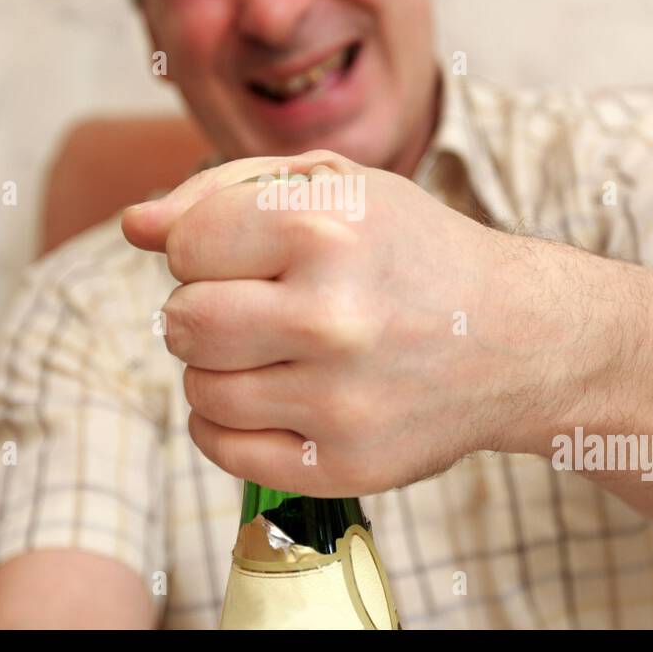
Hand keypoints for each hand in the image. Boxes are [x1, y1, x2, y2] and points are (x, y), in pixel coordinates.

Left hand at [121, 149, 524, 495]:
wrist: (517, 337)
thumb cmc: (410, 251)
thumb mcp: (333, 187)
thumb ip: (223, 191)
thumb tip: (135, 225)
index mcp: (326, 229)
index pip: (184, 246)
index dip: (205, 247)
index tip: (247, 253)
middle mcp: (332, 317)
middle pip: (181, 323)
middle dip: (201, 309)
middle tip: (251, 305)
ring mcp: (339, 401)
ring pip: (198, 389)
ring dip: (218, 366)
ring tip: (274, 349)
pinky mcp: (345, 465)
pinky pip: (222, 448)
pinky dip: (228, 422)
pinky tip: (273, 394)